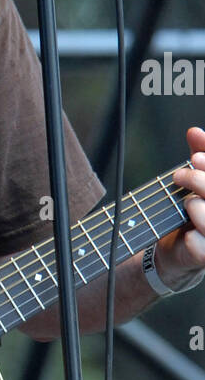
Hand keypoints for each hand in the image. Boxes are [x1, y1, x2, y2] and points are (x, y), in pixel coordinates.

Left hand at [156, 126, 204, 287]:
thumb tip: (194, 132)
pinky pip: (201, 245)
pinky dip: (190, 236)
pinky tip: (187, 232)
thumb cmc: (195, 207)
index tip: (194, 156)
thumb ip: (201, 154)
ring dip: (194, 206)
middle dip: (198, 180)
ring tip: (186, 204)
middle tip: (179, 175)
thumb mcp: (198, 178)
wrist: (181, 247)